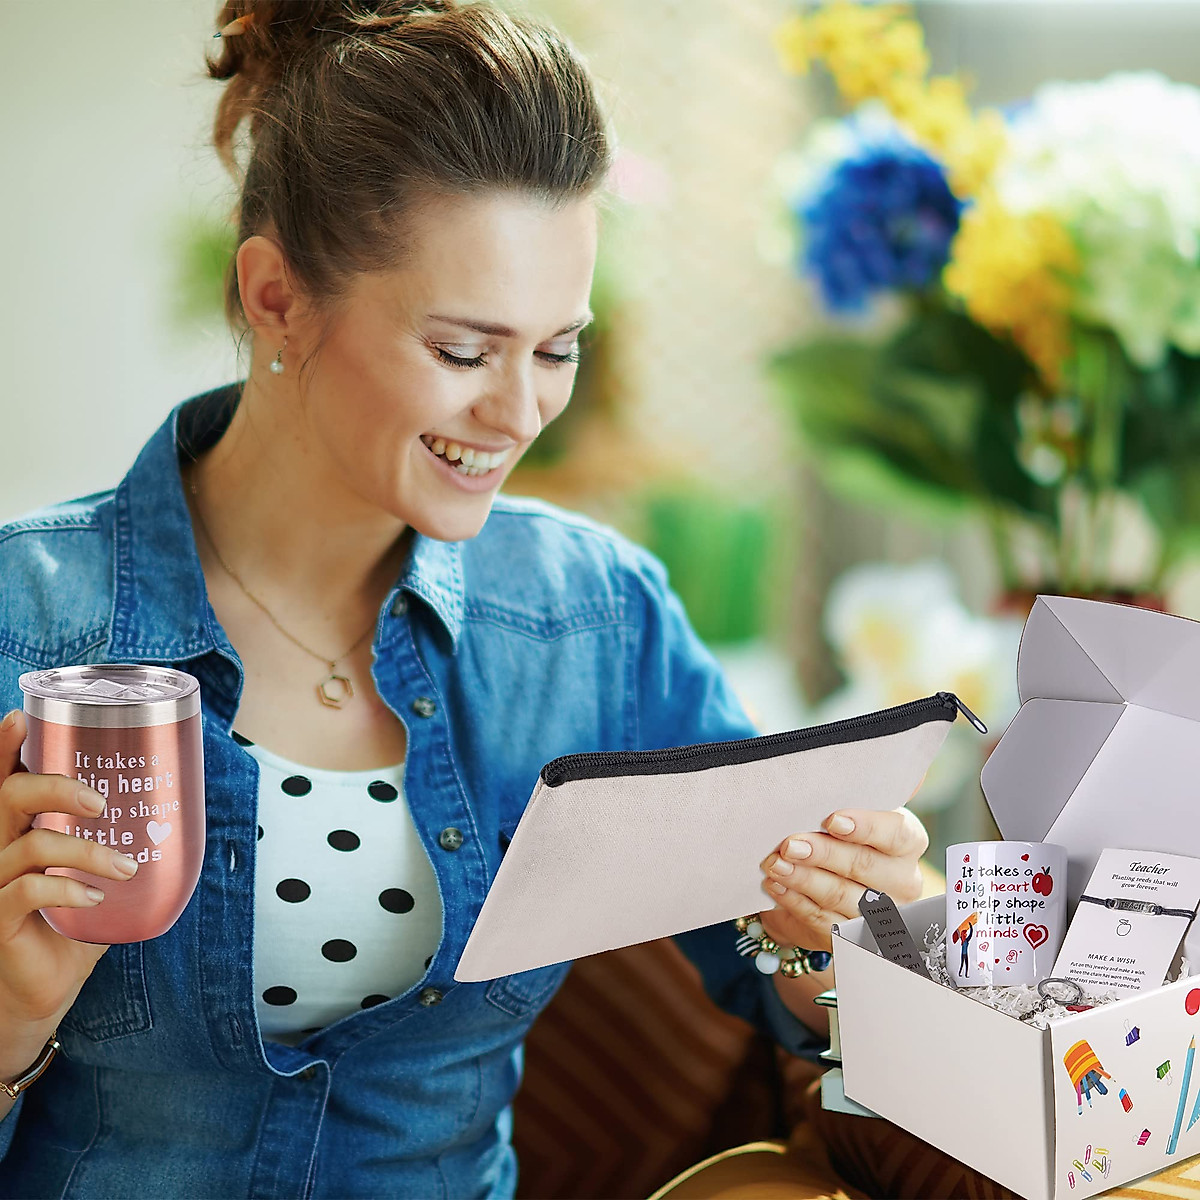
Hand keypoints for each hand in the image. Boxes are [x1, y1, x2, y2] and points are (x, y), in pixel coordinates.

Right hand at [0, 709, 131, 1032]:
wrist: (45, 992)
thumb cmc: (73, 927)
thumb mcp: (99, 878)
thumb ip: (122, 845)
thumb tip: (182, 813)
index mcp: (17, 831)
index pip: (3, 781)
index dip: (2, 747)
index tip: (20, 716)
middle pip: (8, 796)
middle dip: (56, 787)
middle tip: (102, 803)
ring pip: (28, 845)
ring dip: (85, 851)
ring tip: (124, 868)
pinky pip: (25, 890)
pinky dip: (67, 890)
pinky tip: (94, 899)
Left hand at [757, 807, 928, 952]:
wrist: (829, 878)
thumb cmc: (841, 834)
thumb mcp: (850, 811)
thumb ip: (858, 791)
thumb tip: (881, 764)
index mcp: (908, 842)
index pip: (896, 834)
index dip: (866, 827)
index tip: (833, 820)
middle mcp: (902, 880)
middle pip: (864, 866)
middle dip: (823, 854)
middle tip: (789, 844)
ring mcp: (881, 914)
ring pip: (841, 896)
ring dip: (804, 879)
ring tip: (775, 865)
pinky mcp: (854, 937)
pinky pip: (823, 921)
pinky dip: (796, 902)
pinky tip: (776, 887)